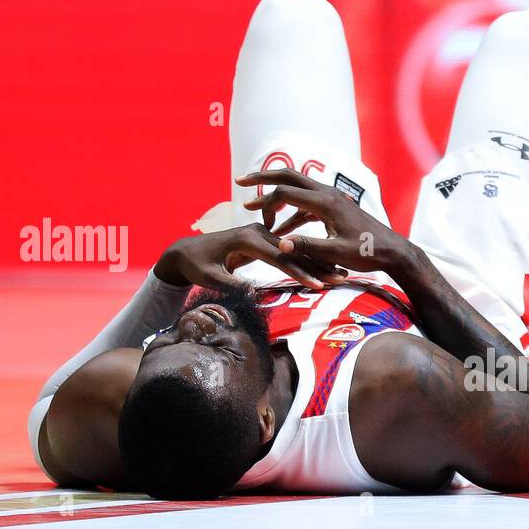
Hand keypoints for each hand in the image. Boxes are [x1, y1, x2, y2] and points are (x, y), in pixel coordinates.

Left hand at [154, 223, 347, 291]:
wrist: (187, 251)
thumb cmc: (196, 265)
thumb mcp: (209, 278)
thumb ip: (231, 285)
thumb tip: (252, 295)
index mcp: (246, 239)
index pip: (279, 259)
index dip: (300, 273)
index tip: (318, 286)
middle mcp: (257, 233)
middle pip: (293, 252)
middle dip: (317, 267)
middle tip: (340, 279)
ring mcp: (262, 235)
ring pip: (294, 251)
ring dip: (317, 263)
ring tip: (340, 274)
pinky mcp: (264, 240)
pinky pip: (288, 252)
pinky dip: (306, 261)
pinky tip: (324, 268)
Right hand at [237, 169, 419, 277]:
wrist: (393, 251)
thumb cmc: (368, 253)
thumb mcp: (336, 254)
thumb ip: (308, 247)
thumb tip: (280, 245)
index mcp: (325, 202)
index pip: (285, 192)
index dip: (264, 201)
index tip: (250, 213)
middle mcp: (327, 194)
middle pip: (289, 176)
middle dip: (263, 178)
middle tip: (240, 181)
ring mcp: (332, 198)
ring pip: (297, 188)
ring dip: (275, 196)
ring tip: (253, 207)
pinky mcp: (335, 208)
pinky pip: (307, 204)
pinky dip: (291, 212)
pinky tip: (279, 229)